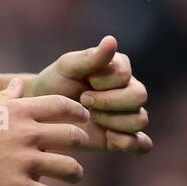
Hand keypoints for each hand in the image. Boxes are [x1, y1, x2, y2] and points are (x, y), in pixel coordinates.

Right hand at [0, 78, 91, 185]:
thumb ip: (5, 96)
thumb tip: (20, 83)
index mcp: (19, 112)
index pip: (62, 105)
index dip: (78, 112)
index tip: (83, 118)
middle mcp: (28, 134)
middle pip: (74, 137)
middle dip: (81, 142)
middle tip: (78, 148)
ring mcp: (25, 162)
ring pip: (70, 168)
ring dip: (75, 173)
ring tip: (73, 176)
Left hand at [28, 35, 151, 154]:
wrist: (43, 113)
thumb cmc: (55, 84)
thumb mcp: (67, 68)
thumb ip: (91, 57)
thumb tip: (112, 40)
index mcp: (119, 67)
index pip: (124, 75)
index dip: (102, 83)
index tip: (83, 84)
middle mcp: (128, 88)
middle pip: (139, 96)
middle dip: (108, 102)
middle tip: (84, 102)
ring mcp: (127, 113)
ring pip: (141, 119)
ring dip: (113, 121)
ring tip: (92, 118)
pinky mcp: (123, 137)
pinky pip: (143, 144)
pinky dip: (130, 143)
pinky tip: (109, 137)